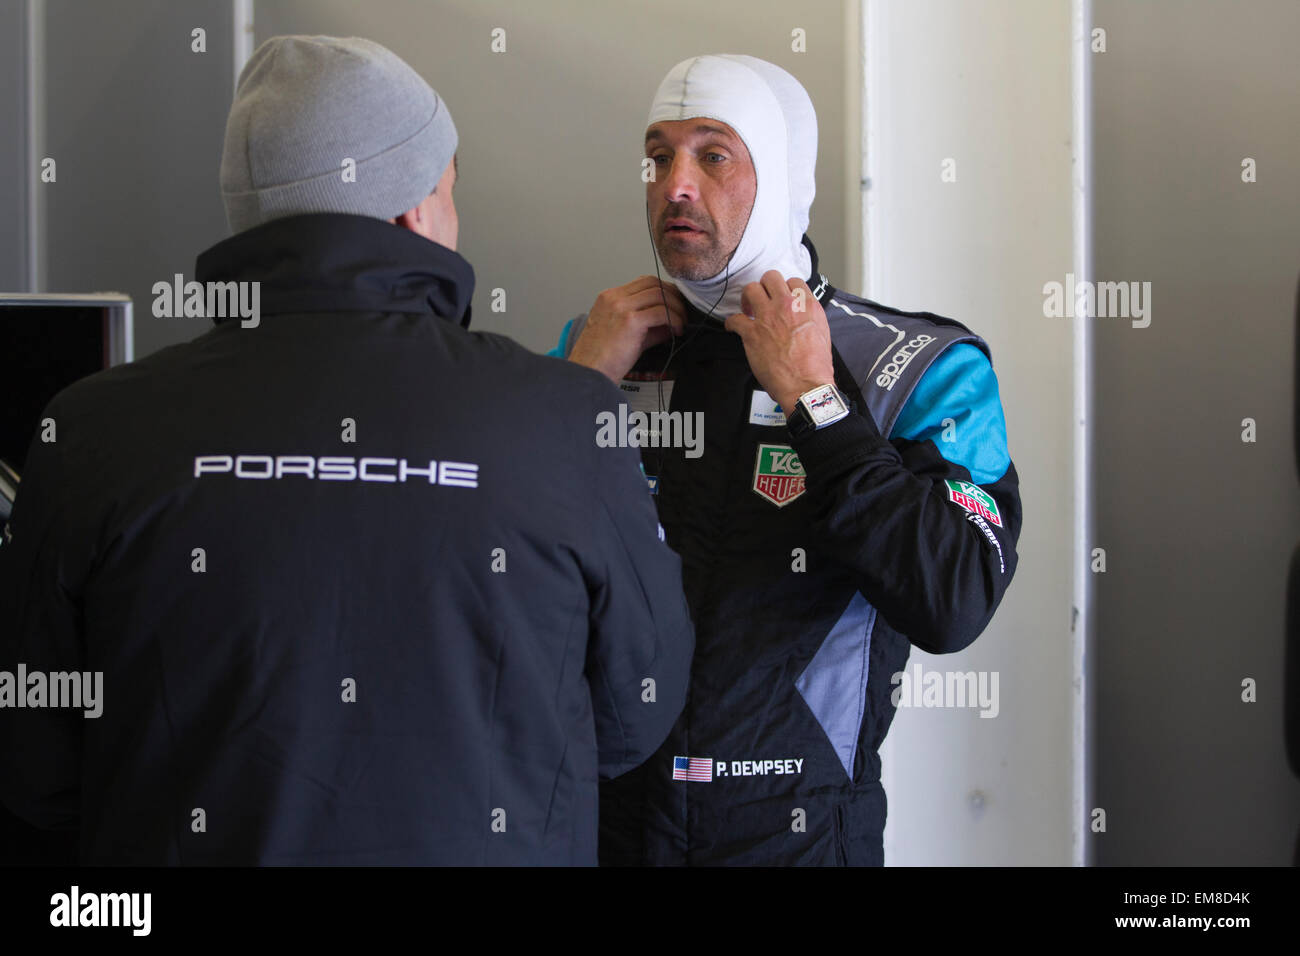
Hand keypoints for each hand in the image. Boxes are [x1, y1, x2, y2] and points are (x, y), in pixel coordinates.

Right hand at [568, 276, 686, 382]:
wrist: (590, 373)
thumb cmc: (602, 358)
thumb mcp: (625, 334)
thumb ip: (648, 325)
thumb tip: (670, 324)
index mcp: (609, 298)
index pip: (643, 282)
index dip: (663, 290)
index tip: (674, 303)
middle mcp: (614, 298)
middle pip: (652, 283)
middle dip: (672, 295)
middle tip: (682, 312)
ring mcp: (621, 307)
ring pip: (659, 294)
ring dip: (675, 307)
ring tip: (681, 323)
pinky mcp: (629, 320)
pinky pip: (660, 311)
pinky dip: (674, 319)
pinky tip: (676, 331)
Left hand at [724, 271, 835, 414]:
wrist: (806, 385)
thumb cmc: (815, 367)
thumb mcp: (822, 334)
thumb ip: (810, 318)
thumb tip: (803, 315)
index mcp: (808, 306)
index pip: (794, 281)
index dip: (785, 289)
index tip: (780, 297)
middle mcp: (788, 306)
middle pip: (770, 277)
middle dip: (765, 287)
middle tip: (762, 299)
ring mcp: (768, 317)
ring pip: (751, 289)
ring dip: (747, 298)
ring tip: (749, 309)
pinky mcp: (752, 333)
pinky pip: (734, 318)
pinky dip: (732, 323)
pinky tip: (734, 327)